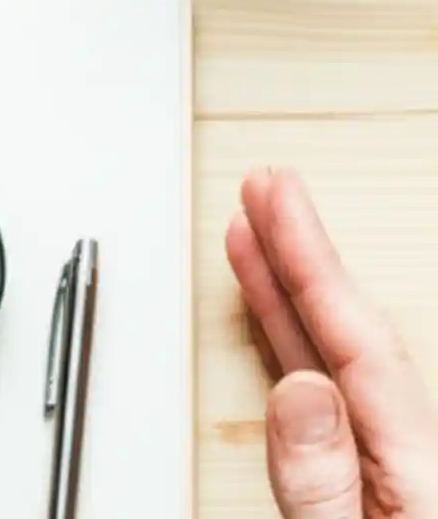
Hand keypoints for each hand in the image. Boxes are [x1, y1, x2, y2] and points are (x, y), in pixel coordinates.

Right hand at [226, 168, 437, 517]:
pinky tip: (268, 311)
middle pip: (347, 327)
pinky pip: (322, 384)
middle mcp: (409, 450)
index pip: (356, 335)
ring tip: (251, 232)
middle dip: (299, 248)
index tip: (276, 198)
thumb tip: (300, 390)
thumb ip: (322, 479)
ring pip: (329, 350)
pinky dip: (289, 338)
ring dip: (286, 284)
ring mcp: (391, 460)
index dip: (310, 255)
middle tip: (264, 188)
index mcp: (417, 463)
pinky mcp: (370, 477)